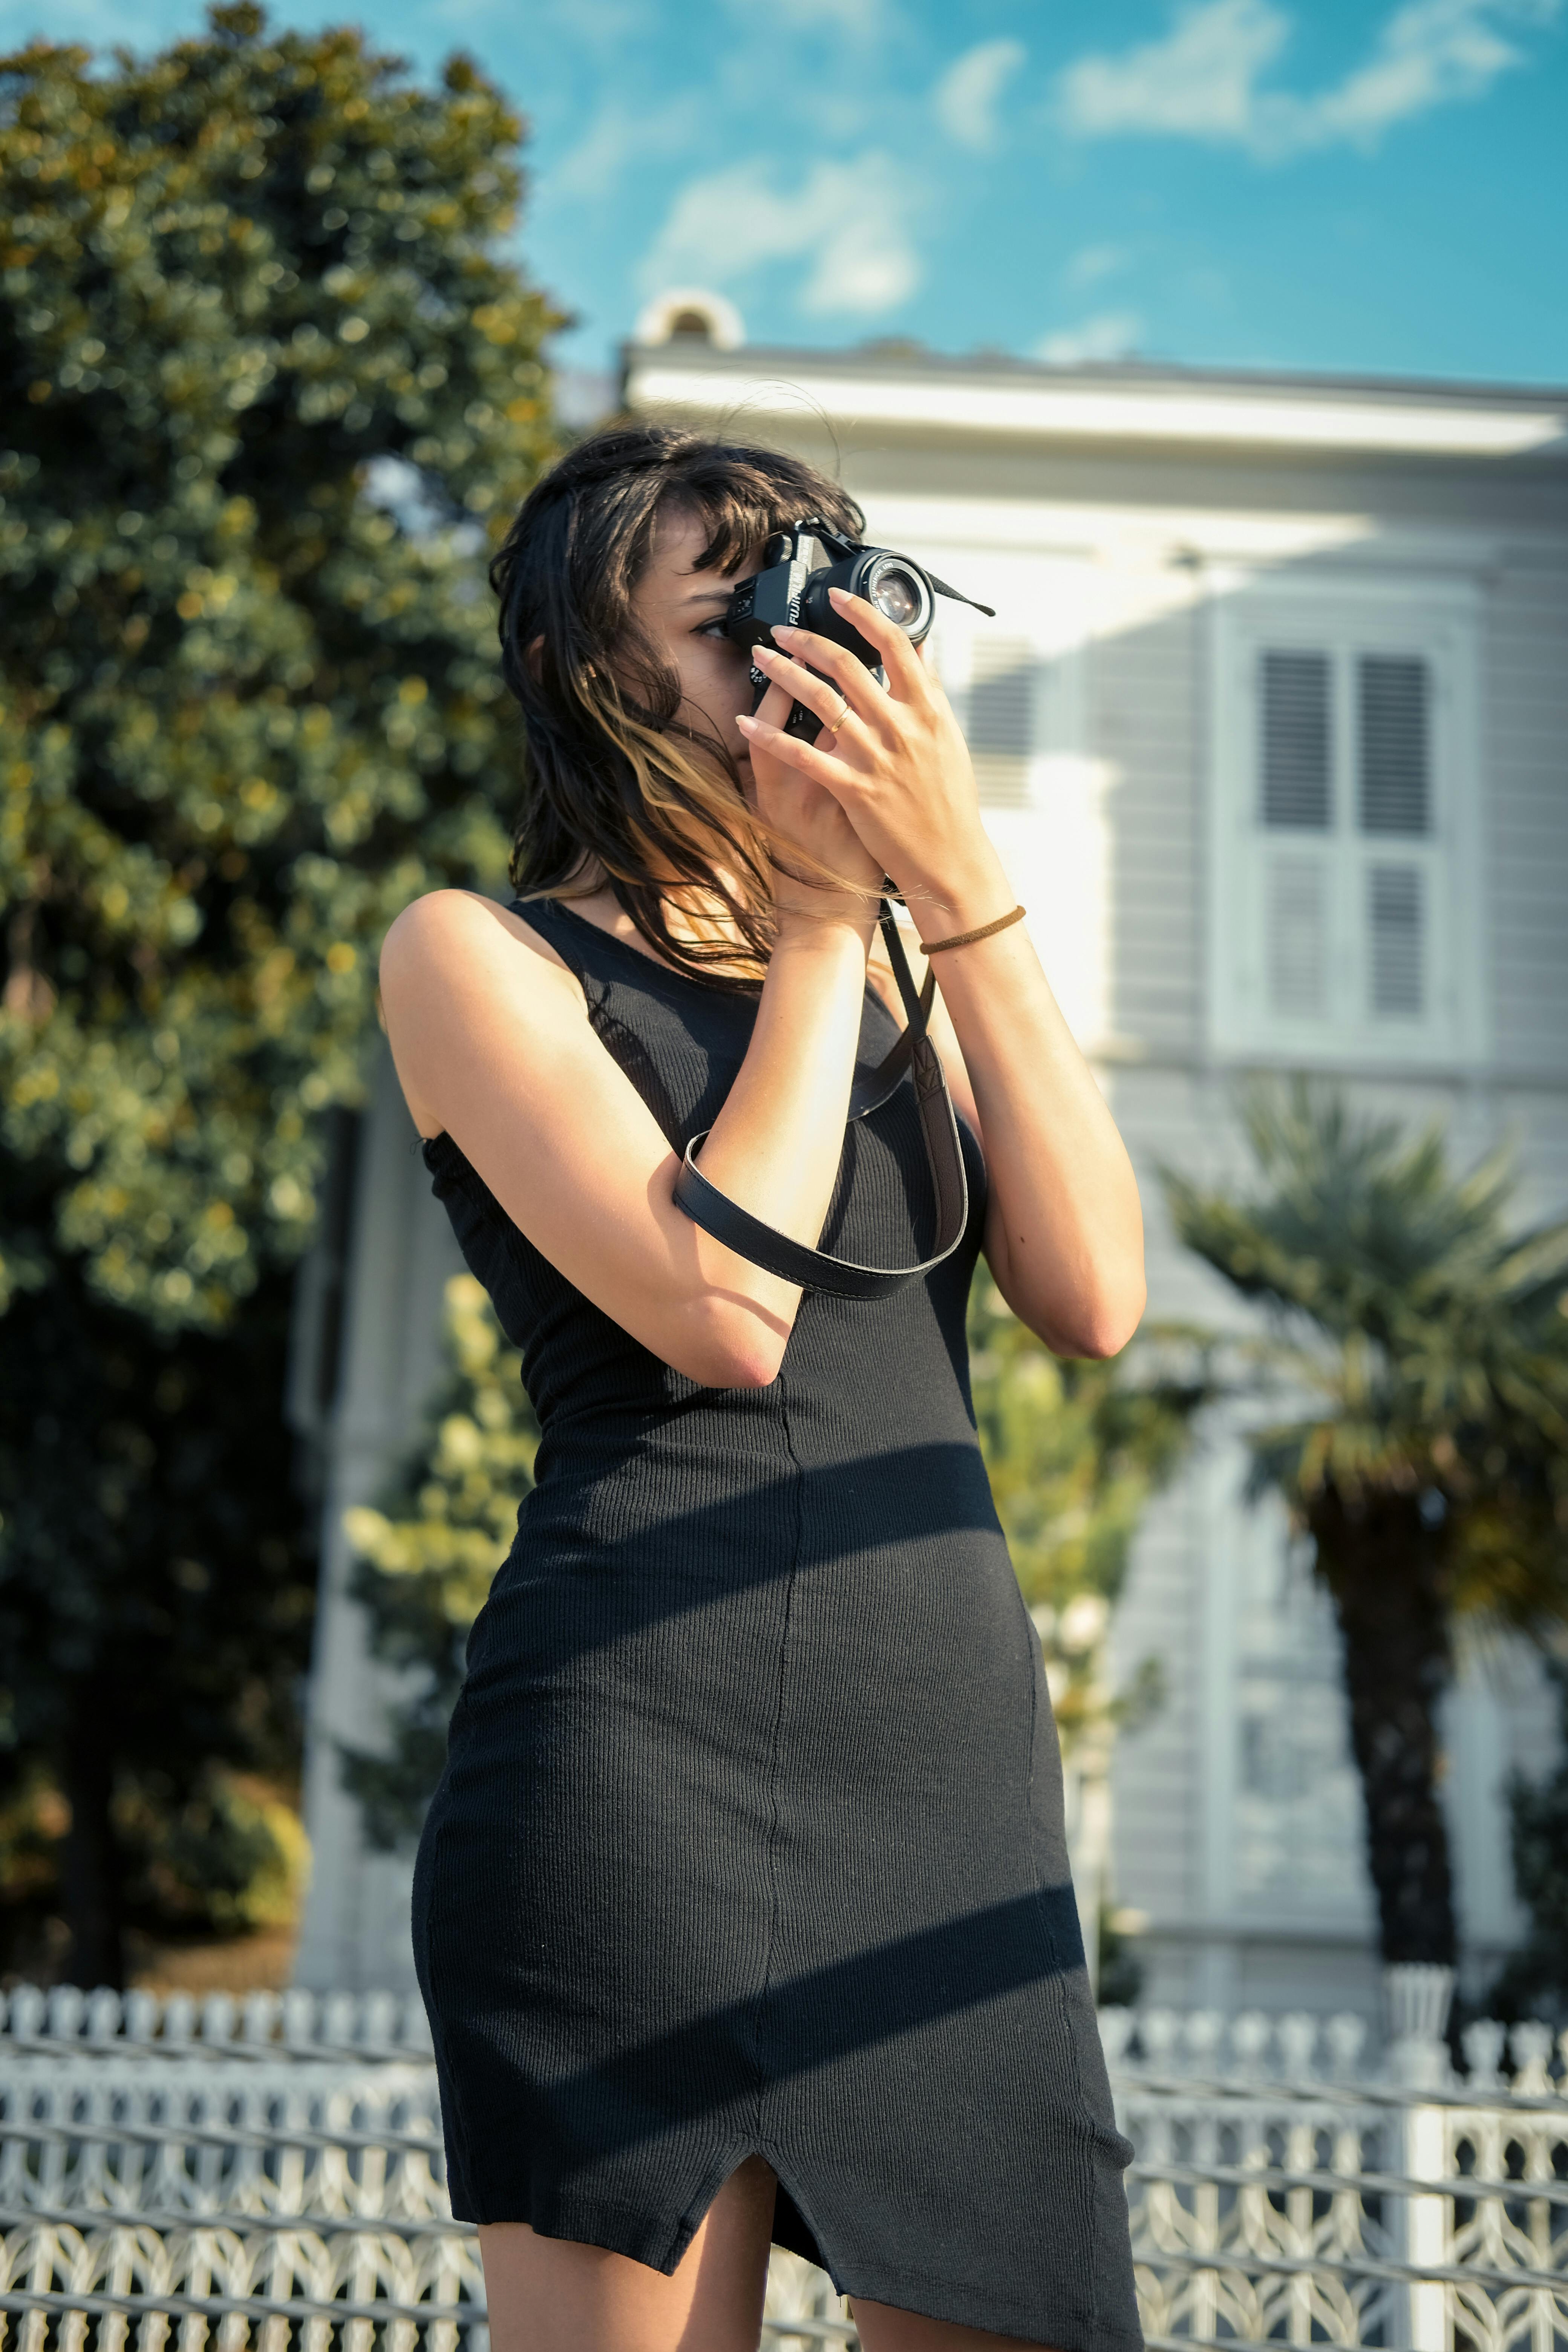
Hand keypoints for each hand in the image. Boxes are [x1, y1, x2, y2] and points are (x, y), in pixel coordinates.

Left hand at [735, 587, 1009, 929]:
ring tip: (763, 657)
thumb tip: (921, 648)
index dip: (864, 614)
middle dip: (808, 641)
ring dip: (784, 674)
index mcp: (929, 710)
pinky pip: (802, 756)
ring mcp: (876, 758)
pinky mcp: (854, 790)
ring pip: (821, 701)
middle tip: (783, 630)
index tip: (839, 598)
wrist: (951, 858)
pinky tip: (746, 723)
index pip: (896, 645)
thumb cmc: (951, 801)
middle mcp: (902, 727)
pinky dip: (770, 737)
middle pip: (848, 666)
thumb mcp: (949, 739)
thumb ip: (930, 692)